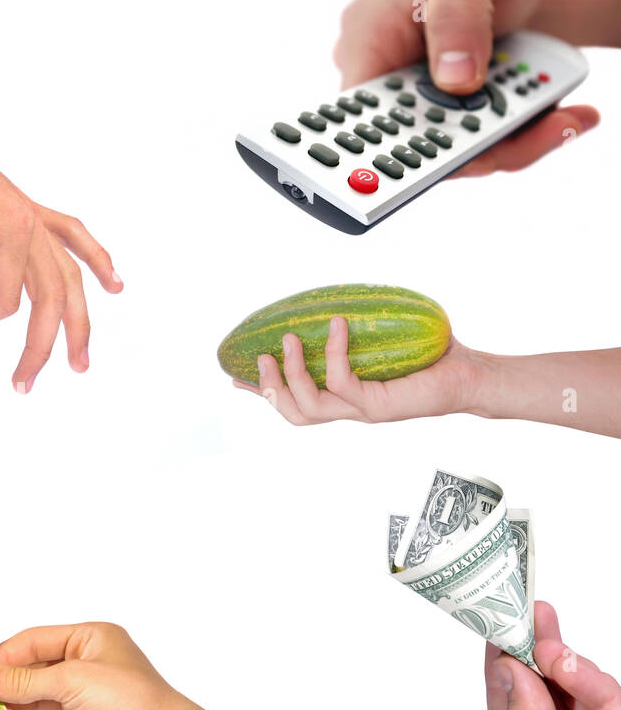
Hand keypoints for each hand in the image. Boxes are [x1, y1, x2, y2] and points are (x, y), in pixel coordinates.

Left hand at [0, 117, 121, 392]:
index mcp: (12, 235)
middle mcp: (32, 227)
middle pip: (51, 301)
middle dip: (40, 348)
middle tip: (23, 387)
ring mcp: (34, 218)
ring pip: (69, 277)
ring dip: (78, 319)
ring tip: (80, 361)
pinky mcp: (27, 212)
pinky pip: (71, 238)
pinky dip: (94, 260)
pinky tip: (114, 283)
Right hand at [0, 622, 178, 709]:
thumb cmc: (126, 697)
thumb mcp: (70, 680)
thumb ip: (22, 680)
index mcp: (87, 639)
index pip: (34, 641)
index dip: (3, 656)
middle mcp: (84, 665)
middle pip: (31, 670)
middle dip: (5, 685)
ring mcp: (82, 699)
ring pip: (36, 699)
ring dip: (13, 708)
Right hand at [232, 316, 490, 423]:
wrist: (474, 375)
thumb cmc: (437, 354)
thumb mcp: (387, 336)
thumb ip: (360, 327)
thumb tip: (337, 295)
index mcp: (347, 397)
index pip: (294, 401)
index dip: (263, 392)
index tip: (235, 376)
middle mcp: (351, 410)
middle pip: (293, 414)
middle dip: (268, 388)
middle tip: (262, 356)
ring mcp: (364, 412)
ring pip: (308, 406)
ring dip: (291, 374)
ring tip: (288, 340)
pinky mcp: (379, 406)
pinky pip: (342, 380)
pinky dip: (333, 351)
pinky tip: (336, 324)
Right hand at [335, 0, 603, 176]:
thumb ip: (457, 17)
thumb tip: (454, 80)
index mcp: (367, 40)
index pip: (361, 117)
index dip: (388, 152)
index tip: (432, 166)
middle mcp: (387, 74)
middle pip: (414, 140)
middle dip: (477, 144)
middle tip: (536, 133)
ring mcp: (421, 94)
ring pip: (454, 147)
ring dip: (512, 138)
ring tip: (565, 118)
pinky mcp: (454, 105)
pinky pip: (479, 139)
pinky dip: (522, 132)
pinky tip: (562, 115)